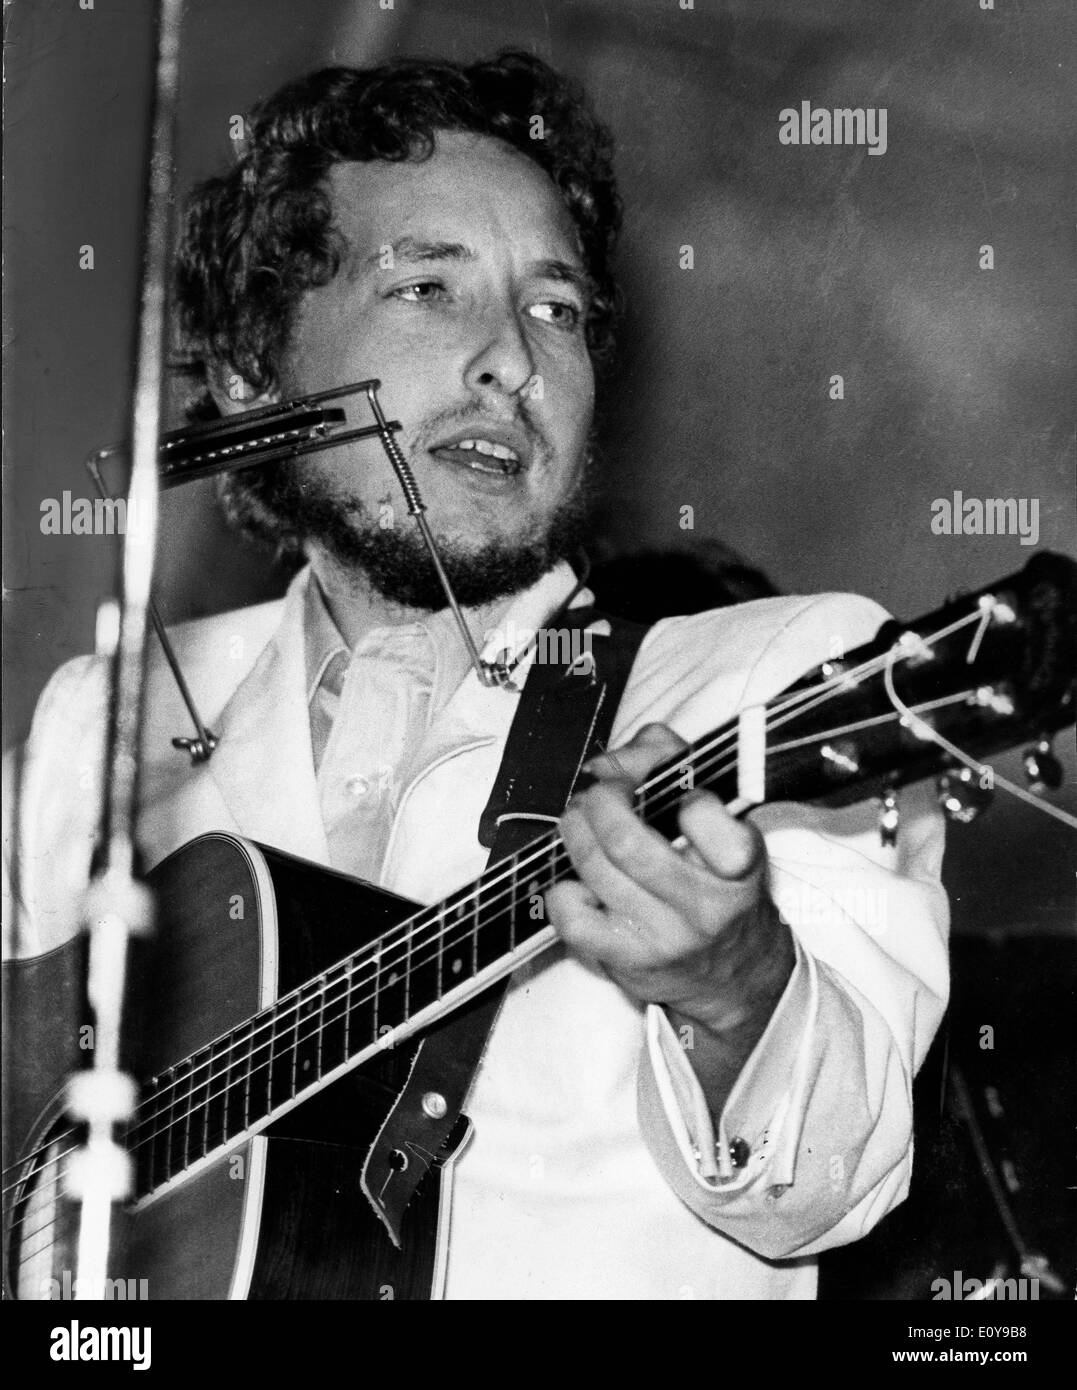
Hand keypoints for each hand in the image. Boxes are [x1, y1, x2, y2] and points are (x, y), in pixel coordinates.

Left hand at [546, 724, 793, 1047]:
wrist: (740, 979)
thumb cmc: (724, 888)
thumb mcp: (723, 823)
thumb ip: (668, 767)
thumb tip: (604, 764)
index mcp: (739, 864)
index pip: (700, 812)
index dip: (671, 786)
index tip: (666, 787)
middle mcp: (705, 905)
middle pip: (627, 842)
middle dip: (599, 802)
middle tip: (600, 794)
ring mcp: (664, 938)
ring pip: (596, 870)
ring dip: (576, 832)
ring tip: (580, 821)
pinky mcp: (630, 962)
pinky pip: (574, 919)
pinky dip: (564, 891)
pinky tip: (580, 882)